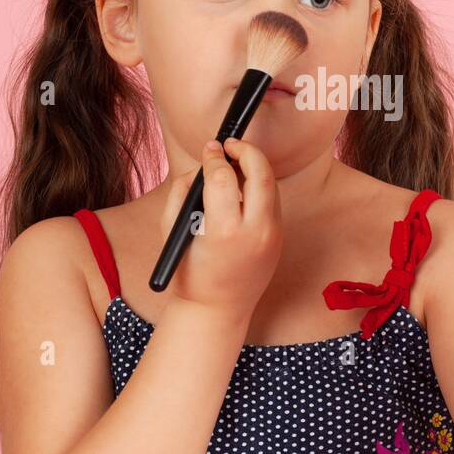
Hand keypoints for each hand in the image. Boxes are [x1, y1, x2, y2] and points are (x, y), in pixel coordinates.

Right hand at [160, 137, 282, 319]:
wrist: (217, 309)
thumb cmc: (190, 272)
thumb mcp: (173, 231)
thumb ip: (183, 193)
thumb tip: (201, 166)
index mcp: (224, 232)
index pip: (223, 177)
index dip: (214, 156)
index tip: (209, 148)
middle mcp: (255, 232)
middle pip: (261, 173)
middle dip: (246, 150)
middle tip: (231, 144)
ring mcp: (273, 236)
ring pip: (271, 184)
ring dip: (255, 166)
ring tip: (234, 162)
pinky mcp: (279, 238)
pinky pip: (273, 201)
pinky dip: (259, 186)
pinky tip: (243, 185)